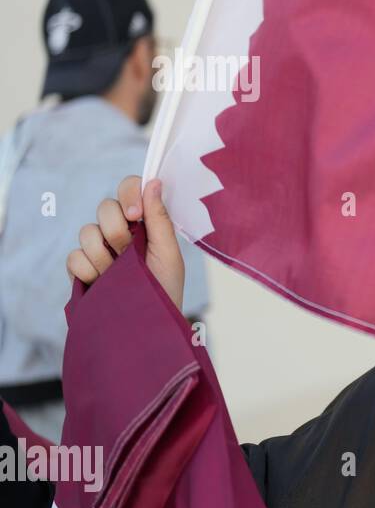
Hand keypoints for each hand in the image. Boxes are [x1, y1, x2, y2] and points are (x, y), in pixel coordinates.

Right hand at [66, 175, 184, 310]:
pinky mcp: (81, 268)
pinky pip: (74, 257)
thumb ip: (159, 219)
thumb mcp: (168, 254)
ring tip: (119, 275)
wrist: (145, 326)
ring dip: (104, 256)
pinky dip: (89, 271)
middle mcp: (120, 231)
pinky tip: (101, 283)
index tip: (135, 214)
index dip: (128, 194)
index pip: (129, 189)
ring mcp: (99, 249)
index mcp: (144, 224)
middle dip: (117, 232)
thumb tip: (154, 181)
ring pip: (87, 232)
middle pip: (105, 207)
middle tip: (129, 253)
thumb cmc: (164, 290)